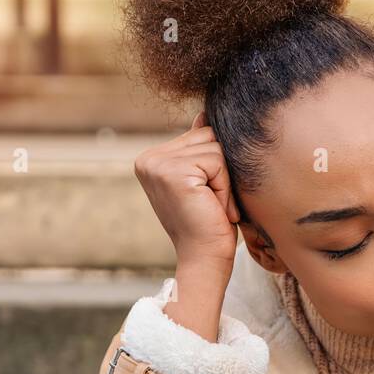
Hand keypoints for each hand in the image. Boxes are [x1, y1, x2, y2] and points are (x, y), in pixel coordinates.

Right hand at [133, 109, 241, 274]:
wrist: (205, 259)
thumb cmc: (209, 224)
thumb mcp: (202, 180)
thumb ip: (198, 147)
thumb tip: (203, 114)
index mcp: (151, 159)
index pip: (200, 135)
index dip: (215, 167)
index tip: (204, 197)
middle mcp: (148, 158)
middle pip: (208, 136)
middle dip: (220, 170)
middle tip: (210, 203)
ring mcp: (157, 164)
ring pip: (215, 147)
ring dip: (224, 180)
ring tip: (212, 206)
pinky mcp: (174, 172)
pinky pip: (217, 161)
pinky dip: (224, 187)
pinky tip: (215, 208)